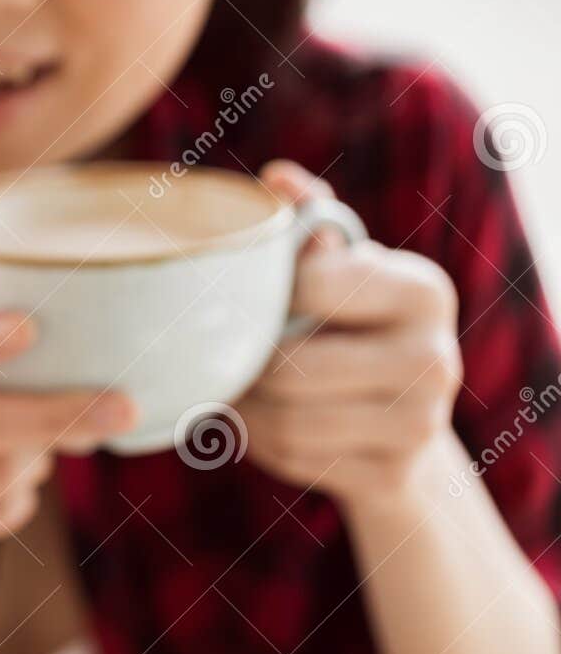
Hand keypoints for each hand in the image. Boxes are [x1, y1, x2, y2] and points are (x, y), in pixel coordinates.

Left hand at [236, 161, 462, 505]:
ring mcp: (421, 424)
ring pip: (284, 420)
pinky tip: (256, 421)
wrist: (399, 422)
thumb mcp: (341, 268)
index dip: (257, 297)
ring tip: (230, 386)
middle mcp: (435, 358)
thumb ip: (309, 221)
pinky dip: (259, 441)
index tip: (238, 300)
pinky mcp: (394, 475)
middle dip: (241, 366)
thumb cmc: (353, 324)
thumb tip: (276, 178)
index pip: (310, 285)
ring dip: (242, 407)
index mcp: (423, 290)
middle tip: (216, 356)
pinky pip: (293, 459)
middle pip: (289, 368)